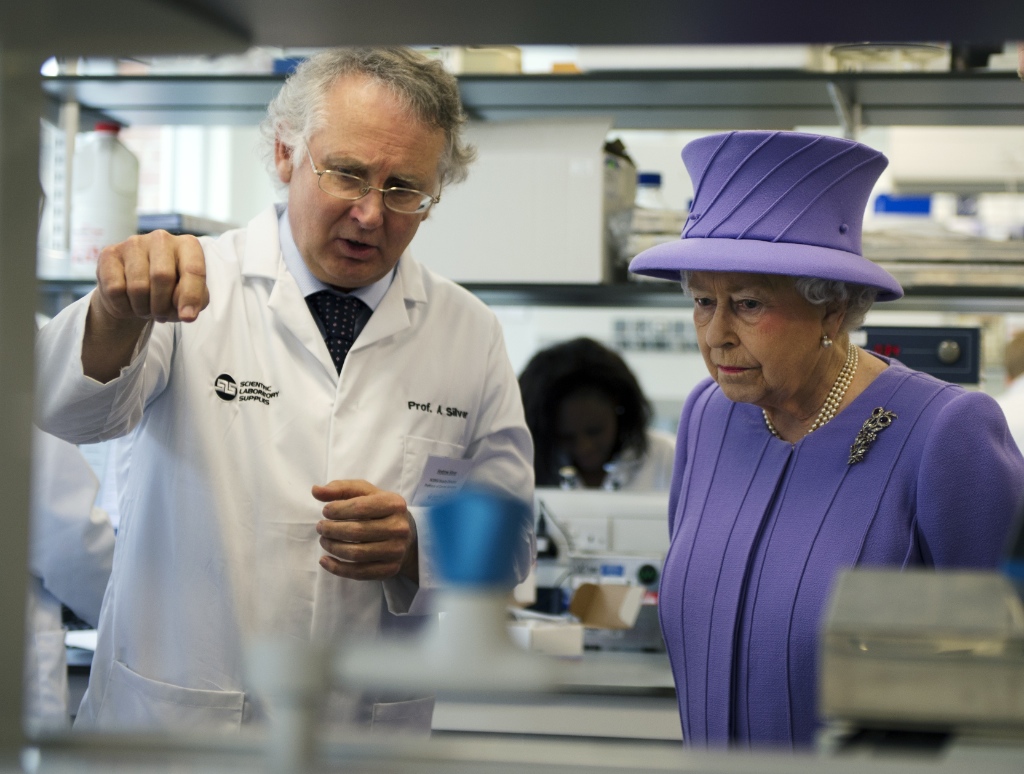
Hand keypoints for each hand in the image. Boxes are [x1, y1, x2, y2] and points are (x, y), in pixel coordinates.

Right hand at [83, 230, 210, 382]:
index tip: (188, 317)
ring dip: (142, 308)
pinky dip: (123, 306)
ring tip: (145, 307)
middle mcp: (161, 238)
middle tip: (160, 314)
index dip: (191, 297)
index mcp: (188, 245)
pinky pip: (115, 289)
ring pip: (137, 286)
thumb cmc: (170, 292)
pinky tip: (127, 302)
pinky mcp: (109, 253)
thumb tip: (186, 312)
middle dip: (162, 305)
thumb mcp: (191, 298)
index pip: (193, 270)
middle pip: (162, 276)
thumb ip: (196, 301)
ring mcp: (133, 243)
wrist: (136, 291)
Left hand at [313, 480, 417, 581]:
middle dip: (331, 530)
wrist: (407, 534)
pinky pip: (359, 573)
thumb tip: (316, 490)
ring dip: (332, 547)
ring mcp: (396, 550)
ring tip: (323, 540)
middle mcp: (399, 528)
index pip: (360, 507)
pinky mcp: (390, 569)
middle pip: (357, 531)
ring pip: (356, 554)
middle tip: (320, 527)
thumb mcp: (365, 493)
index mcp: (394, 504)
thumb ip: (340, 489)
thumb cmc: (380, 509)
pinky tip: (324, 560)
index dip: (337, 510)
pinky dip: (337, 568)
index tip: (326, 512)